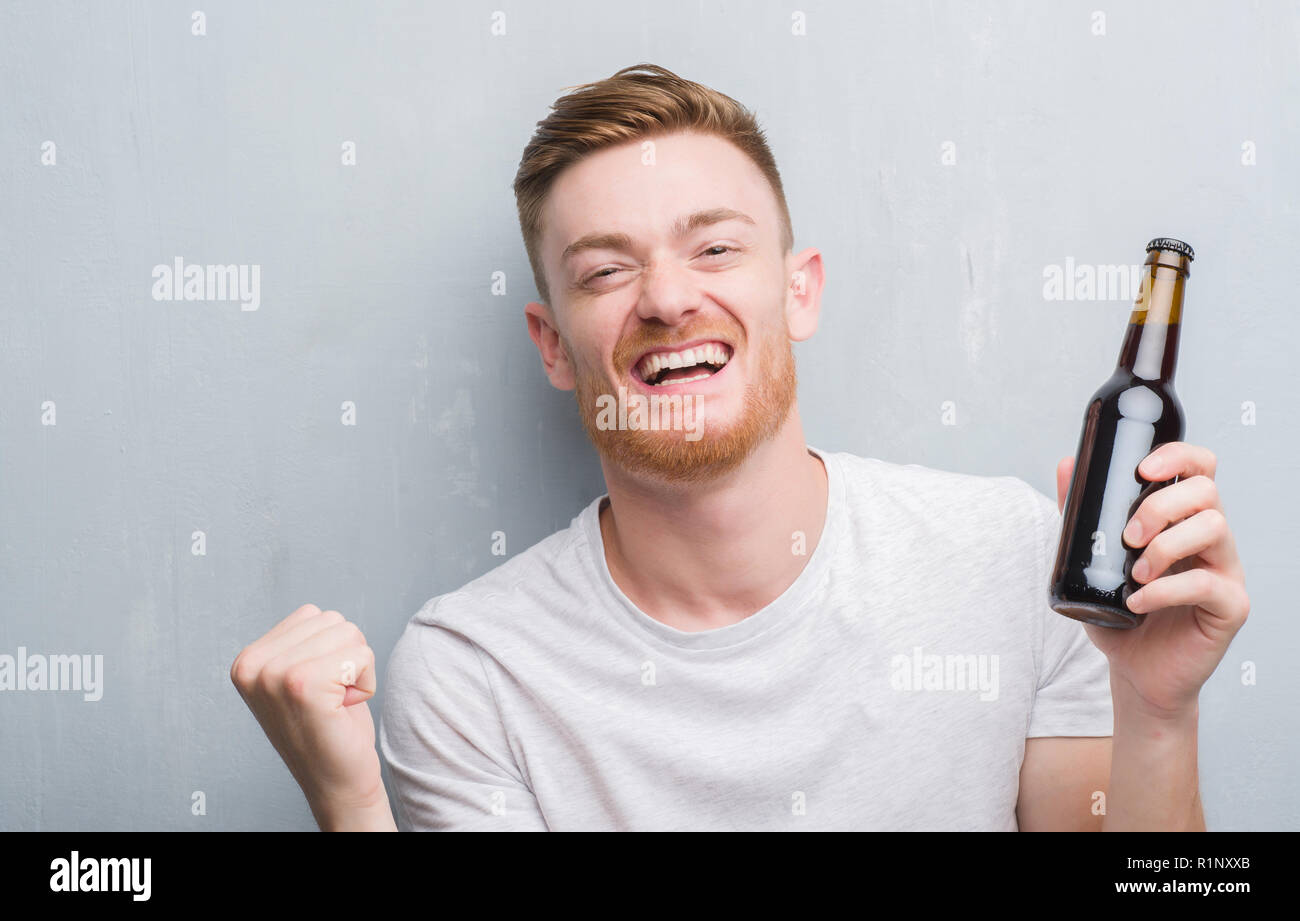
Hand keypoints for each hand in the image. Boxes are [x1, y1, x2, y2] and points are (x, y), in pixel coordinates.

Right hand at [231, 604, 392, 829]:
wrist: (336, 783)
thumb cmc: (327, 727)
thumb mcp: (297, 678)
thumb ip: (298, 644)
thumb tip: (315, 614)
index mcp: (247, 660)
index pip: (312, 614)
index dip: (330, 650)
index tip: (317, 689)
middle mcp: (253, 666)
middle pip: (332, 620)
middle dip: (346, 657)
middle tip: (329, 700)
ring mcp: (274, 675)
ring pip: (349, 632)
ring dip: (356, 669)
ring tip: (335, 703)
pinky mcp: (303, 685)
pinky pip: (361, 655)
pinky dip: (366, 681)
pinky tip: (344, 709)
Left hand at [1055, 443, 1249, 717]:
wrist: (1135, 671)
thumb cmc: (1120, 614)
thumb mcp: (1093, 560)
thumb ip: (1082, 515)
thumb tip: (1067, 465)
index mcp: (1185, 519)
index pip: (1201, 468)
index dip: (1178, 456)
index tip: (1141, 470)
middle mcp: (1212, 539)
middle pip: (1206, 492)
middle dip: (1160, 506)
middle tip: (1127, 536)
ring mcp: (1226, 570)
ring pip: (1214, 528)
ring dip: (1165, 545)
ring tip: (1134, 573)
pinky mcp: (1230, 606)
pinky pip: (1206, 584)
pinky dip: (1165, 590)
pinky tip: (1138, 602)